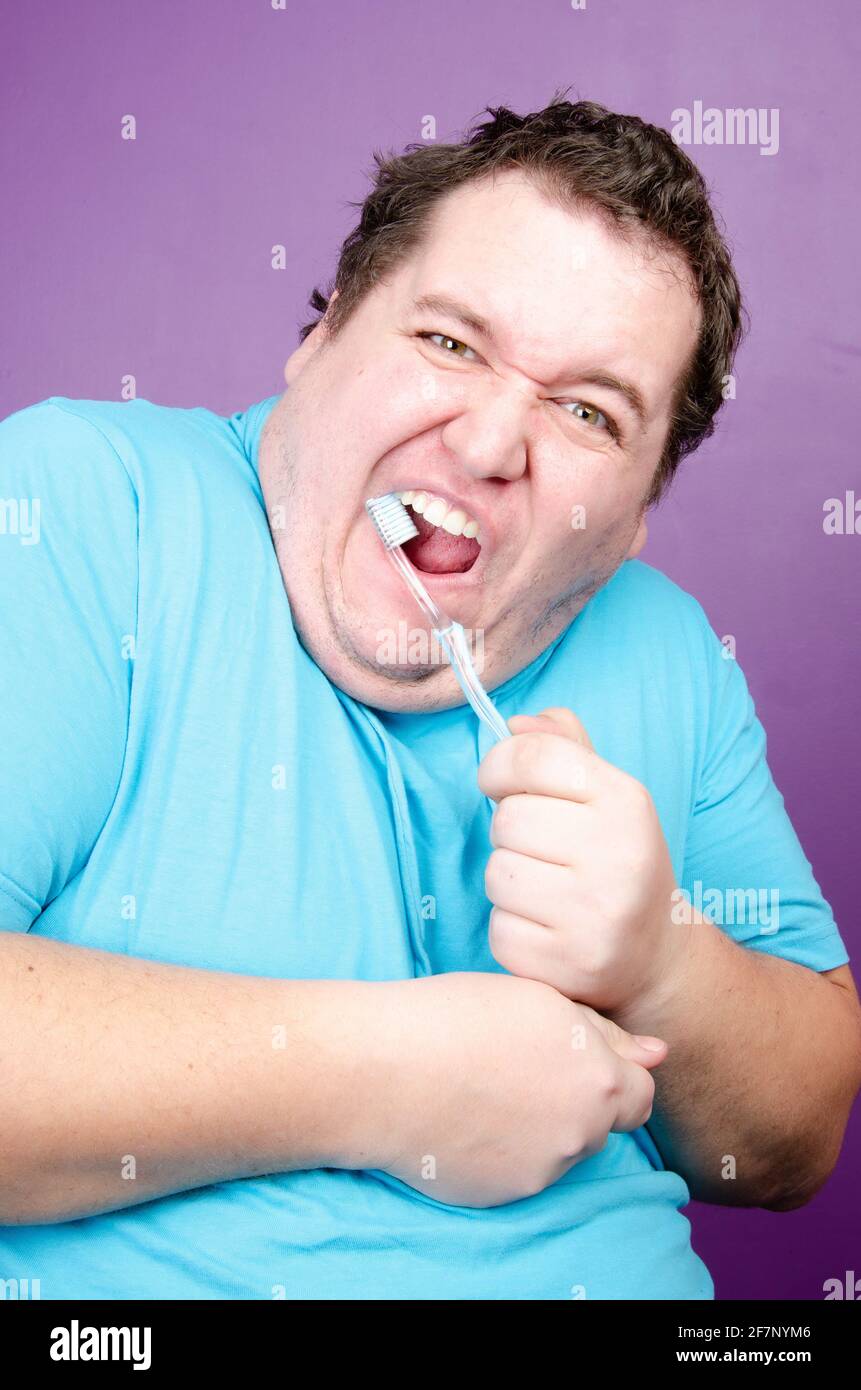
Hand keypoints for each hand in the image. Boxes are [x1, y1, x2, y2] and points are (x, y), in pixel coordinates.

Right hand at [365, 972, 665, 1208]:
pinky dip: (503, 1150)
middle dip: (575, 1101)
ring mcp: (543, 1170)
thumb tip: (658, 1055)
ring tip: (485, 1089)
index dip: (610, 1075)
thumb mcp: (541, 1000)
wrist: (384, 1070)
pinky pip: (519, 1172)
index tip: (572, 1061)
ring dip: (540, 1127)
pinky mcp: (503, 1194)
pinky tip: (467, 1118)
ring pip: (560, 1150)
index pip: (640, 1095)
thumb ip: (606, 1034)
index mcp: (600, 1080)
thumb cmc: (459, 1017)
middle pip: (599, 1124)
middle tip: (519, 1067)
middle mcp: (582, 1134)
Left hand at [477, 707, 689, 1016]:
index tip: (497, 782)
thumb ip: (563, 748)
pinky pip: (499, 930)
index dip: (498, 765)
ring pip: (498, 874)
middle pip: (507, 819)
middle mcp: (617, 855)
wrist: (656, 955)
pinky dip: (510, 928)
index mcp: (627, 801)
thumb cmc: (617, 861)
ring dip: (508, 881)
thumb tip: (515, 724)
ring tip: (543, 889)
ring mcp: (595, 915)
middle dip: (509, 832)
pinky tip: (543, 928)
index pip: (532, 757)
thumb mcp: (607, 795)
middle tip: (537, 849)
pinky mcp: (569, 964)